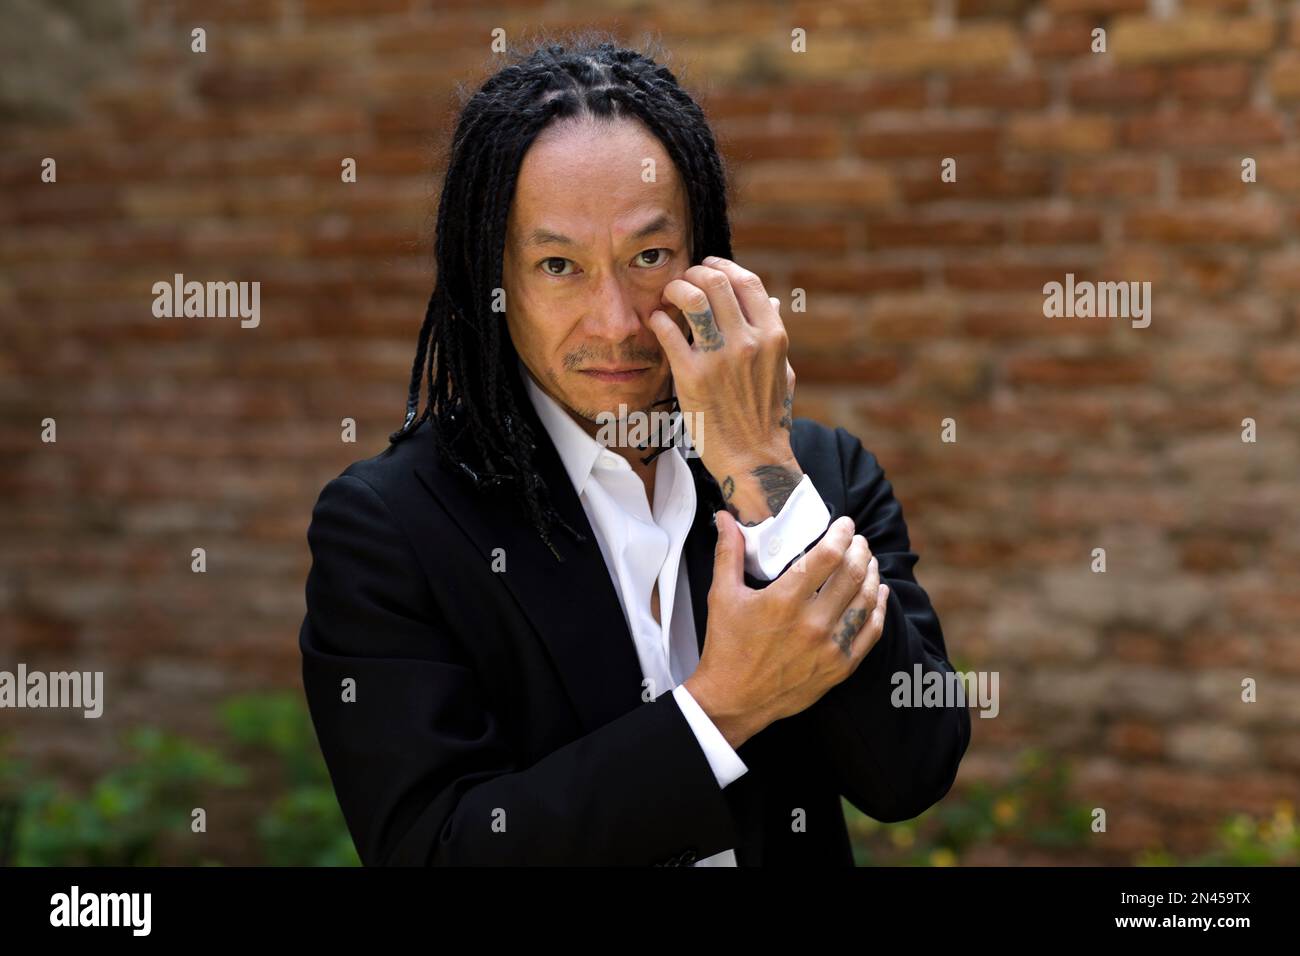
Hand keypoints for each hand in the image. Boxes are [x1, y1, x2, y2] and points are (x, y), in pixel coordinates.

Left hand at [646, 255, 798, 525]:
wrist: (753, 459)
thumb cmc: (766, 416)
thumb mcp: (781, 371)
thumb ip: (774, 335)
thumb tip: (775, 301)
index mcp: (772, 337)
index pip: (748, 282)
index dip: (724, 267)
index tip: (709, 268)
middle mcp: (748, 342)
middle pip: (718, 281)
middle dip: (695, 272)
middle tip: (684, 280)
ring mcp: (719, 358)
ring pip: (693, 297)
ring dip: (676, 288)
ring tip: (669, 295)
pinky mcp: (691, 376)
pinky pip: (668, 331)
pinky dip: (658, 319)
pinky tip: (656, 322)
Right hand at [684, 513, 889, 748]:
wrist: (734, 700)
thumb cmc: (726, 645)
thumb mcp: (722, 595)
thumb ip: (729, 552)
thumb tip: (725, 518)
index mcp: (784, 600)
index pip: (828, 556)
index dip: (842, 534)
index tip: (844, 524)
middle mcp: (812, 622)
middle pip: (852, 573)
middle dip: (859, 549)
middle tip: (857, 540)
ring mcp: (829, 647)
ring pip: (866, 600)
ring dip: (871, 575)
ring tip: (868, 561)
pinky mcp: (839, 667)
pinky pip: (870, 632)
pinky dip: (878, 608)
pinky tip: (878, 594)